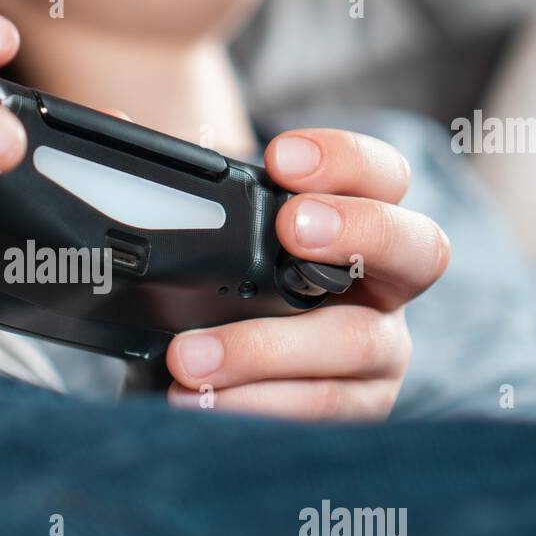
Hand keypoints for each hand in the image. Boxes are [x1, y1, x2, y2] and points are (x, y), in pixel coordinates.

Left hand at [165, 129, 450, 419]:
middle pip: (420, 249)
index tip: (280, 156)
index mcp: (356, 222)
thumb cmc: (208, 287)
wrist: (188, 371)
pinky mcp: (355, 409)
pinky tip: (202, 401)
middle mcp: (385, 284)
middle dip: (358, 231)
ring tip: (189, 356)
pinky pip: (323, 409)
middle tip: (288, 229)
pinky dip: (259, 406)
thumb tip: (115, 126)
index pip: (385, 176)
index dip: (347, 160)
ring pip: (357, 343)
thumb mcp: (191, 233)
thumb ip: (164, 180)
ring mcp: (379, 352)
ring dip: (268, 347)